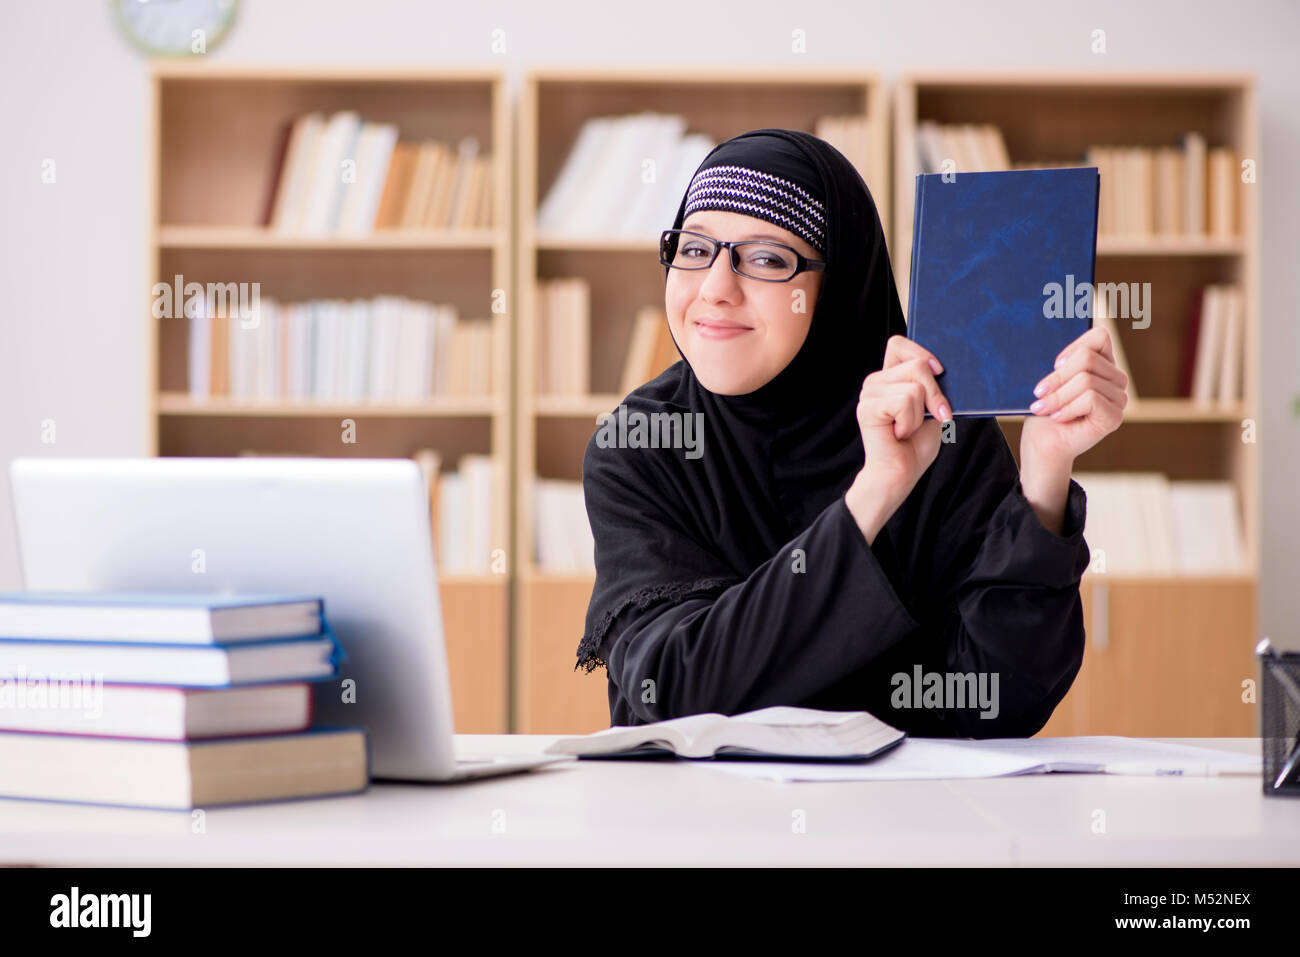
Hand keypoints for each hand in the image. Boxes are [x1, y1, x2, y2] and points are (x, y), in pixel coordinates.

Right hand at [846, 335, 951, 542]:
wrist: (900, 475)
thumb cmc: (915, 445)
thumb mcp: (933, 408)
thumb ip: (933, 386)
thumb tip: (943, 367)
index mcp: (889, 378)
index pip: (898, 344)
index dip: (921, 352)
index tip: (939, 371)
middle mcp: (876, 381)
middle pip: (916, 364)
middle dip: (935, 393)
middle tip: (932, 415)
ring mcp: (869, 393)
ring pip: (914, 385)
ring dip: (920, 414)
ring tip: (907, 429)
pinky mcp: (867, 407)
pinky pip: (905, 401)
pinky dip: (910, 422)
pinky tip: (898, 433)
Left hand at [1018, 326, 1127, 534]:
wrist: (1041, 445)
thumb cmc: (1043, 410)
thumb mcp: (1049, 378)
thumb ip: (1061, 359)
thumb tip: (1055, 318)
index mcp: (1103, 366)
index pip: (1099, 337)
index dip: (1073, 347)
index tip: (1054, 365)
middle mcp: (1116, 381)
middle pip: (1087, 359)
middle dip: (1057, 378)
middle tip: (1039, 394)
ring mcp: (1119, 400)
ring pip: (1086, 379)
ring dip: (1057, 396)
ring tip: (1044, 408)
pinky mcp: (1114, 418)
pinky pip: (1091, 397)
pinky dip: (1067, 407)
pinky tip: (1058, 417)